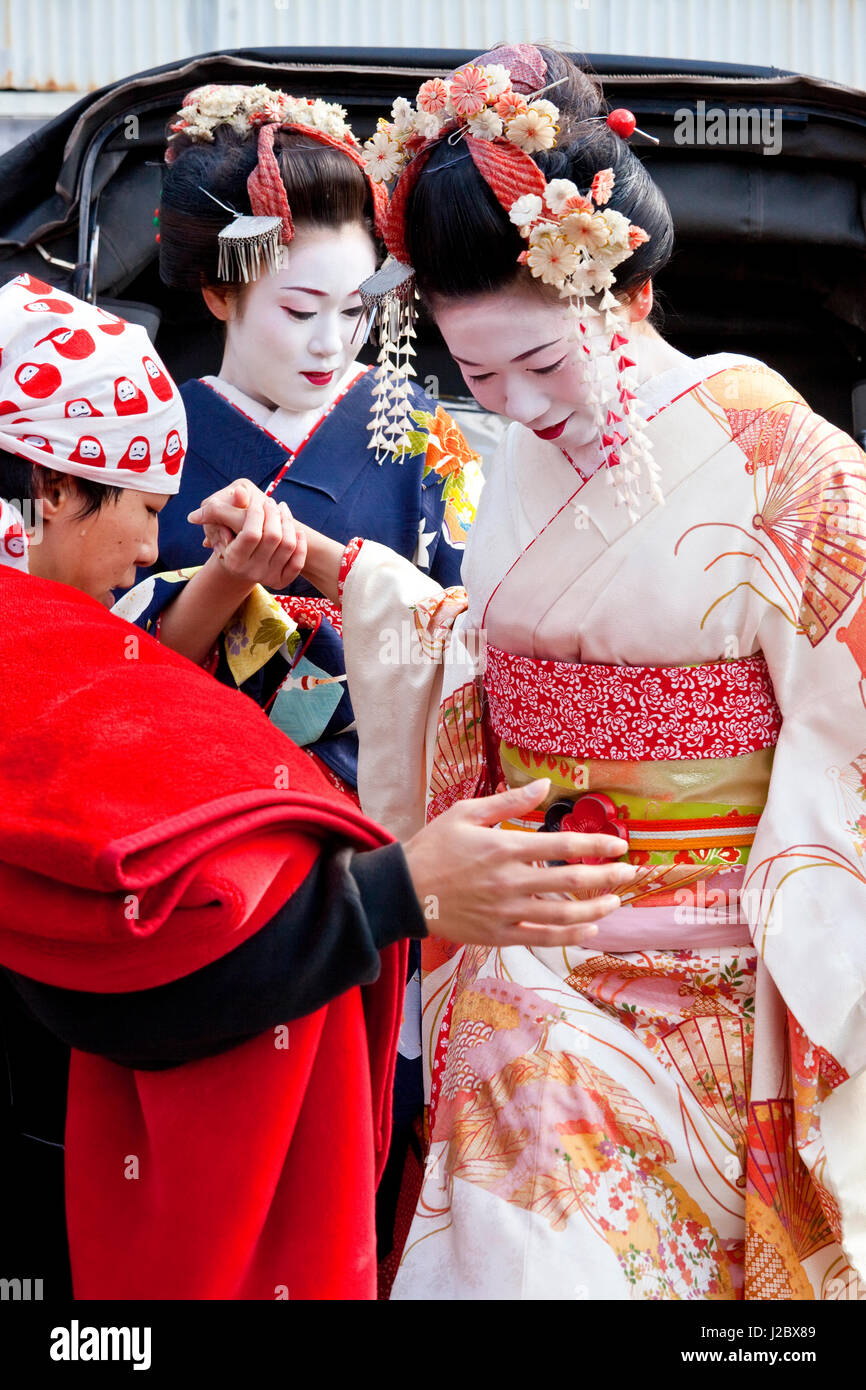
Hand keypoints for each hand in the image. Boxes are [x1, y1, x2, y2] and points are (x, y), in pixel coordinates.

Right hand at [188, 481, 306, 591]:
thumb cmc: (230, 536)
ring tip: (282, 510)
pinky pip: (298, 562)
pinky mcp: (281, 581)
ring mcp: (268, 578)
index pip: (251, 534)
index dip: (257, 513)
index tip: (259, 502)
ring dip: (288, 522)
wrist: (241, 563)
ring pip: (288, 545)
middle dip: (274, 514)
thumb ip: (222, 510)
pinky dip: (300, 543)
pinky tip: (296, 531)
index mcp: (233, 559)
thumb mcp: (223, 523)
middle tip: (271, 502)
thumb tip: (225, 498)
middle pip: (273, 537)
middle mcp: (251, 572)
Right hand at [402, 779, 638, 947]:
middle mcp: (510, 881)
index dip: (597, 846)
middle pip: (572, 881)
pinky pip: (542, 938)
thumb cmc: (434, 847)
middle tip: (632, 873)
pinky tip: (589, 929)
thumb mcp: (466, 813)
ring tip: (616, 902)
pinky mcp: (499, 934)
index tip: (620, 846)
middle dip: (609, 878)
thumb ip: (509, 802)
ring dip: (596, 909)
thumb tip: (544, 784)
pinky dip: (570, 936)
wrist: (403, 890)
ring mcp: (506, 911)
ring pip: (563, 915)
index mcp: (505, 848)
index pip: (564, 846)